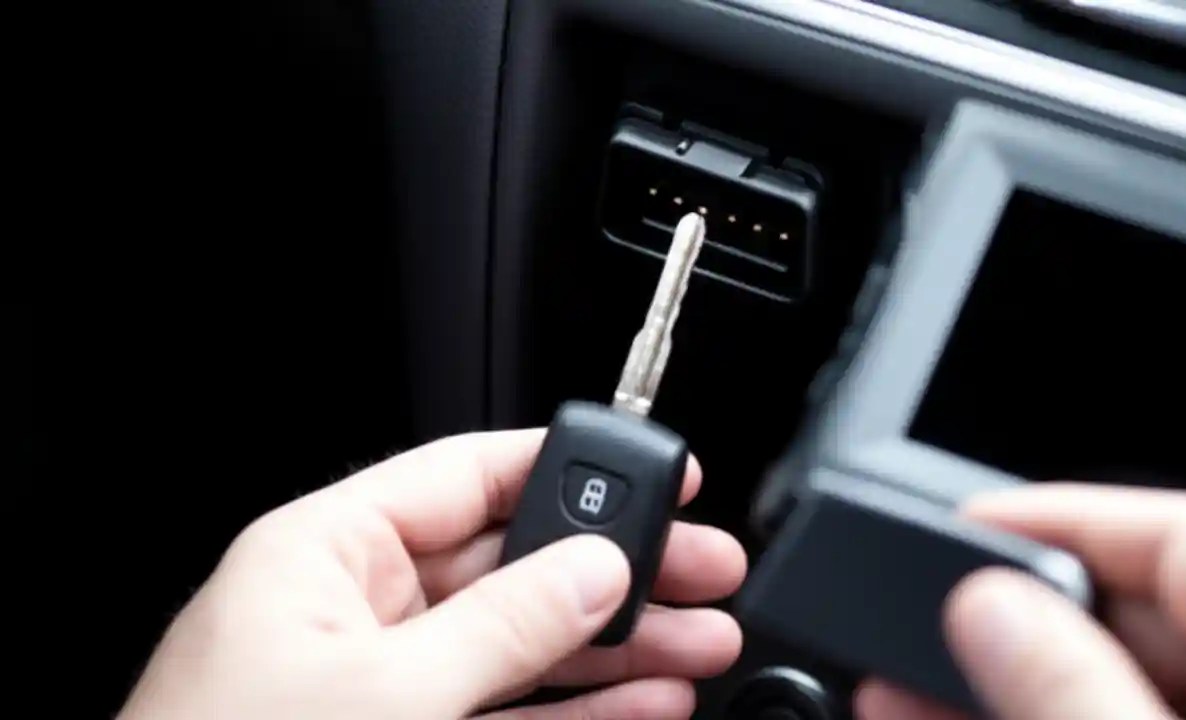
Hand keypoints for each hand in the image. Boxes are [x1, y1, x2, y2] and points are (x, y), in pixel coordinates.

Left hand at [118, 429, 747, 719]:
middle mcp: (353, 608)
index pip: (466, 478)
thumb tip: (592, 571)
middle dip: (612, 575)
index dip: (567, 471)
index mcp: (325, 553)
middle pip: (512, 566)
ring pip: (521, 646)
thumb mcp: (388, 692)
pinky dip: (575, 713)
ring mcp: (379, 684)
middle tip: (699, 575)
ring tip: (697, 648)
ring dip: (613, 651)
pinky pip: (505, 713)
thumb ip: (504, 626)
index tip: (654, 478)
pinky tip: (640, 706)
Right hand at [855, 484, 1185, 719]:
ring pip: (1110, 688)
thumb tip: (987, 608)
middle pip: (1133, 615)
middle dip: (1011, 618)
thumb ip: (1070, 689)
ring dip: (1002, 683)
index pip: (1180, 535)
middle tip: (919, 624)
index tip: (964, 525)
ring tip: (901, 693)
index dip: (1060, 516)